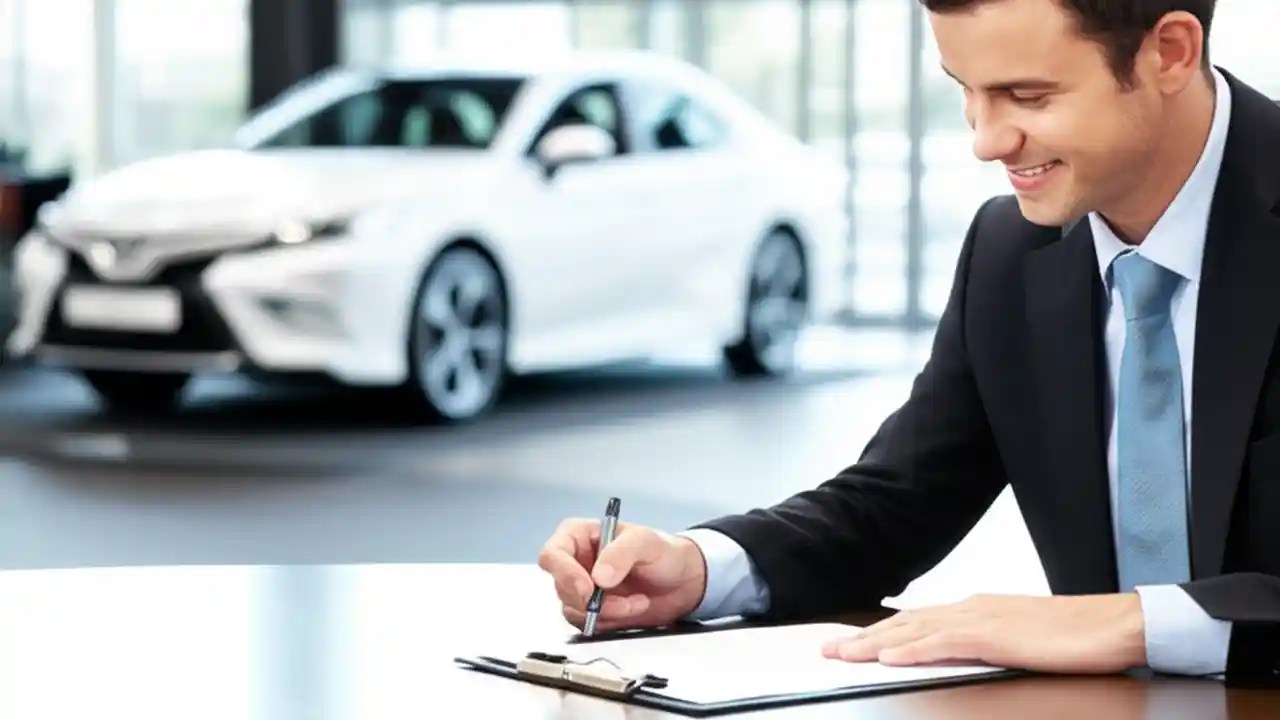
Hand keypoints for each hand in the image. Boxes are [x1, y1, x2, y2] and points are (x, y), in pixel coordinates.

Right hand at [537, 518, 708, 633]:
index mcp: (579, 536)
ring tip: (635, 602)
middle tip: (619, 601)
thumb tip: (598, 576)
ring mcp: (584, 588)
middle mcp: (576, 562)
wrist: (683, 581)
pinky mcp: (594, 611)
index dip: (565, 574)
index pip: (553, 554)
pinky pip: (589, 624)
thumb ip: (621, 553)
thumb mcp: (646, 542)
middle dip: (591, 599)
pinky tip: (633, 608)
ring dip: (607, 612)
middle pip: (561, 587)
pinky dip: (612, 621)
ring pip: (574, 609)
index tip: (587, 589)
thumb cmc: (663, 552)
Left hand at [821, 594, 1146, 673]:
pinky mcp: (996, 636)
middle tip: (827, 650)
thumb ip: (989, 647)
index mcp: (978, 610)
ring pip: (914, 630)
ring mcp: (982, 619)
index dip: (882, 632)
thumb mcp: (1022, 642)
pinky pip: (944, 644)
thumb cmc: (1078, 637)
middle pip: (905, 623)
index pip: (918, 621)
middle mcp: (973, 608)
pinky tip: (888, 658)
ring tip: (841, 654)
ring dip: (873, 643)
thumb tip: (964, 658)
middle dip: (863, 638)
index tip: (851, 642)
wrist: (1116, 625)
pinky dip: (912, 649)